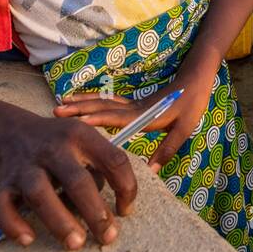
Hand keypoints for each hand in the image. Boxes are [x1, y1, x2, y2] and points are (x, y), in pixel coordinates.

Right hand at [0, 114, 137, 249]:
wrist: (12, 131)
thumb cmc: (59, 143)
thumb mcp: (84, 139)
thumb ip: (101, 165)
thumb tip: (116, 205)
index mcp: (81, 136)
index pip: (113, 160)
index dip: (126, 187)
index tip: (125, 210)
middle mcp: (53, 149)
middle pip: (77, 180)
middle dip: (95, 212)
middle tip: (107, 237)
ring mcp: (26, 166)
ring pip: (40, 194)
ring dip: (59, 221)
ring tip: (76, 242)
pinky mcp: (4, 183)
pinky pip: (2, 206)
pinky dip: (13, 224)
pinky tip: (28, 239)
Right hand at [53, 71, 214, 171]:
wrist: (195, 80)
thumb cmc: (191, 105)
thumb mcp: (185, 128)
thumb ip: (167, 148)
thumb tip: (151, 171)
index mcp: (144, 115)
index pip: (117, 117)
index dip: (98, 121)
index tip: (78, 123)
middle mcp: (133, 107)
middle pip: (102, 107)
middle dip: (79, 109)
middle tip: (57, 111)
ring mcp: (131, 103)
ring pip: (102, 101)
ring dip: (81, 102)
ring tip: (61, 103)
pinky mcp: (132, 102)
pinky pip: (107, 100)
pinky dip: (91, 100)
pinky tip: (79, 101)